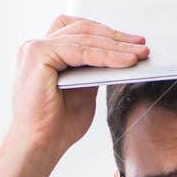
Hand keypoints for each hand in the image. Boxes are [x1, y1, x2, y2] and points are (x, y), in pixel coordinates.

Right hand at [0, 16, 148, 176]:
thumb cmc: (56, 125)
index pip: (77, 30)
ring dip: (116, 46)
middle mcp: (36, 46)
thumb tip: (119, 55)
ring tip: (139, 55)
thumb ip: (94, 71)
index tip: (132, 42)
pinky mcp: (38, 55)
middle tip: (141, 46)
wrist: (39, 146)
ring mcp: (35, 48)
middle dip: (116, 37)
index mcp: (44, 53)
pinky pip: (80, 51)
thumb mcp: (84, 91)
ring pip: (84, 39)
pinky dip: (105, 56)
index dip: (106, 33)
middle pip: (82, 30)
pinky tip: (124, 62)